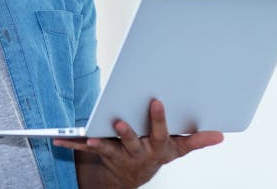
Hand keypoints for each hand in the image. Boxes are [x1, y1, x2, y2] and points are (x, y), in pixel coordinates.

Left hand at [54, 99, 223, 187]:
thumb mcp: (177, 148)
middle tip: (119, 122)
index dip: (159, 119)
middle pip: (133, 143)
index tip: (156, 101)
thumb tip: (220, 135)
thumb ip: (196, 140)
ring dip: (99, 143)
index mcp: (157, 147)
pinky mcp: (101, 154)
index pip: (160, 133)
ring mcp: (119, 155)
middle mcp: (138, 153)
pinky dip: (70, 143)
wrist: (133, 176)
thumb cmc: (155, 153)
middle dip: (127, 133)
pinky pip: (84, 148)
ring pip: (109, 149)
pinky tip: (56, 138)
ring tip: (89, 138)